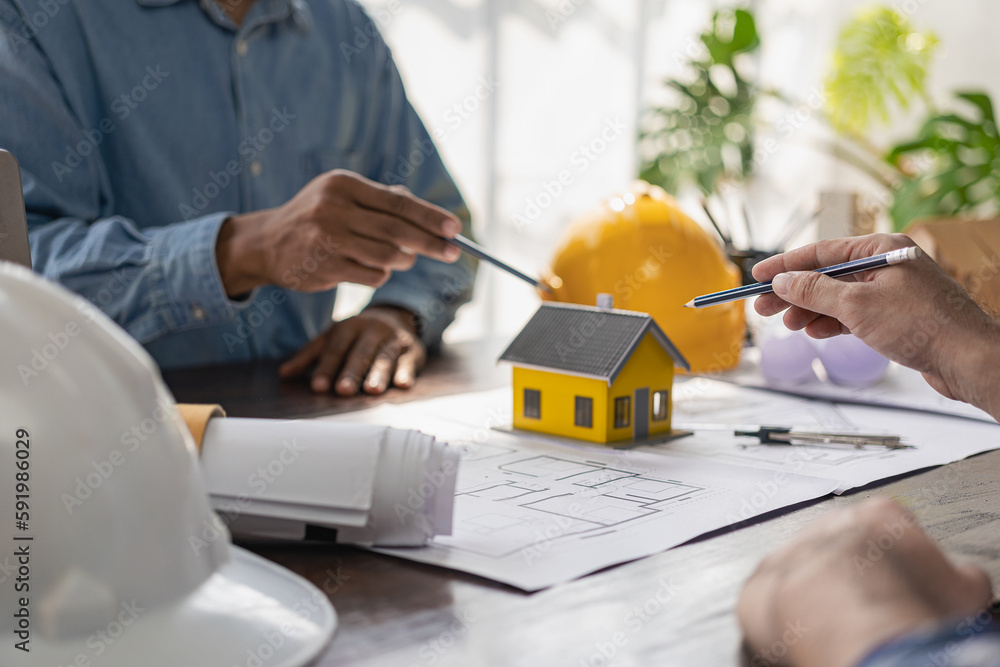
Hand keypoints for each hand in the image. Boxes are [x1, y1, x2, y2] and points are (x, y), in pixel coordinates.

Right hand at [216, 170, 461, 294]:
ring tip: (404, 258)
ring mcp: (327, 239)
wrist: (267, 243)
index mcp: (343, 184)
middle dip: (431, 244)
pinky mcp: (324, 267)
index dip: (430, 216)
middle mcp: (333, 208)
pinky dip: (381, 274)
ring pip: (388, 256)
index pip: (397, 201)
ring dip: (404, 260)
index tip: (455, 229)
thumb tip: (428, 215)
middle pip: (397, 230)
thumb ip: (382, 201)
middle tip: (453, 253)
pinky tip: (371, 268)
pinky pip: (372, 275)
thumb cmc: (317, 216)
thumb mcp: (342, 196)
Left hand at [278, 305, 425, 394]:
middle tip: (342, 391)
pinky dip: (406, 372)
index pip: (335, 349)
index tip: (317, 387)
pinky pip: (409, 361)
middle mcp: (372, 330)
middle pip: (360, 353)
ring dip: (378, 374)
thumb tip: (283, 374)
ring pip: (385, 357)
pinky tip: (402, 384)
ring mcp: (394, 339)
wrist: (395, 316)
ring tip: (371, 391)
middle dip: (351, 372)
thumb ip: (309, 356)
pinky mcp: (412, 350)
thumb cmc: (356, 334)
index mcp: (348, 326)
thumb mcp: (332, 338)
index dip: (326, 368)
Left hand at [738, 498, 992, 666]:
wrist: (874, 640)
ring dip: (809, 595)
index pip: (885, 528)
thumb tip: (960, 577)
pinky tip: (797, 636)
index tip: (897, 582)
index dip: (893, 561)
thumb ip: (953, 573)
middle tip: (863, 608)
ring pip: (796, 573)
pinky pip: (761, 603)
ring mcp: (788, 557)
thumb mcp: (960, 590)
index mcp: (879, 517)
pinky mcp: (757, 592)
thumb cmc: (917, 615)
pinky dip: (774, 620)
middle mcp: (827, 527)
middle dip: (847, 576)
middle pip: (835, 549)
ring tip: (832, 626)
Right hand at [752, 233, 999, 417]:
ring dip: (811, 310)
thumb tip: (783, 281)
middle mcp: (887, 265)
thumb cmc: (923, 325)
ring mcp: (892, 291)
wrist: (968, 359)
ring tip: (789, 324)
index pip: (822, 251)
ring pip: (839, 297)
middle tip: (764, 307)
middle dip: (794, 292)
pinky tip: (816, 331)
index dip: (785, 264)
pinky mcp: (896, 316)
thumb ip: (815, 291)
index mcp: (882, 249)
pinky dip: (832, 322)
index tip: (758, 276)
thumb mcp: (857, 306)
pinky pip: (854, 313)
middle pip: (827, 275)